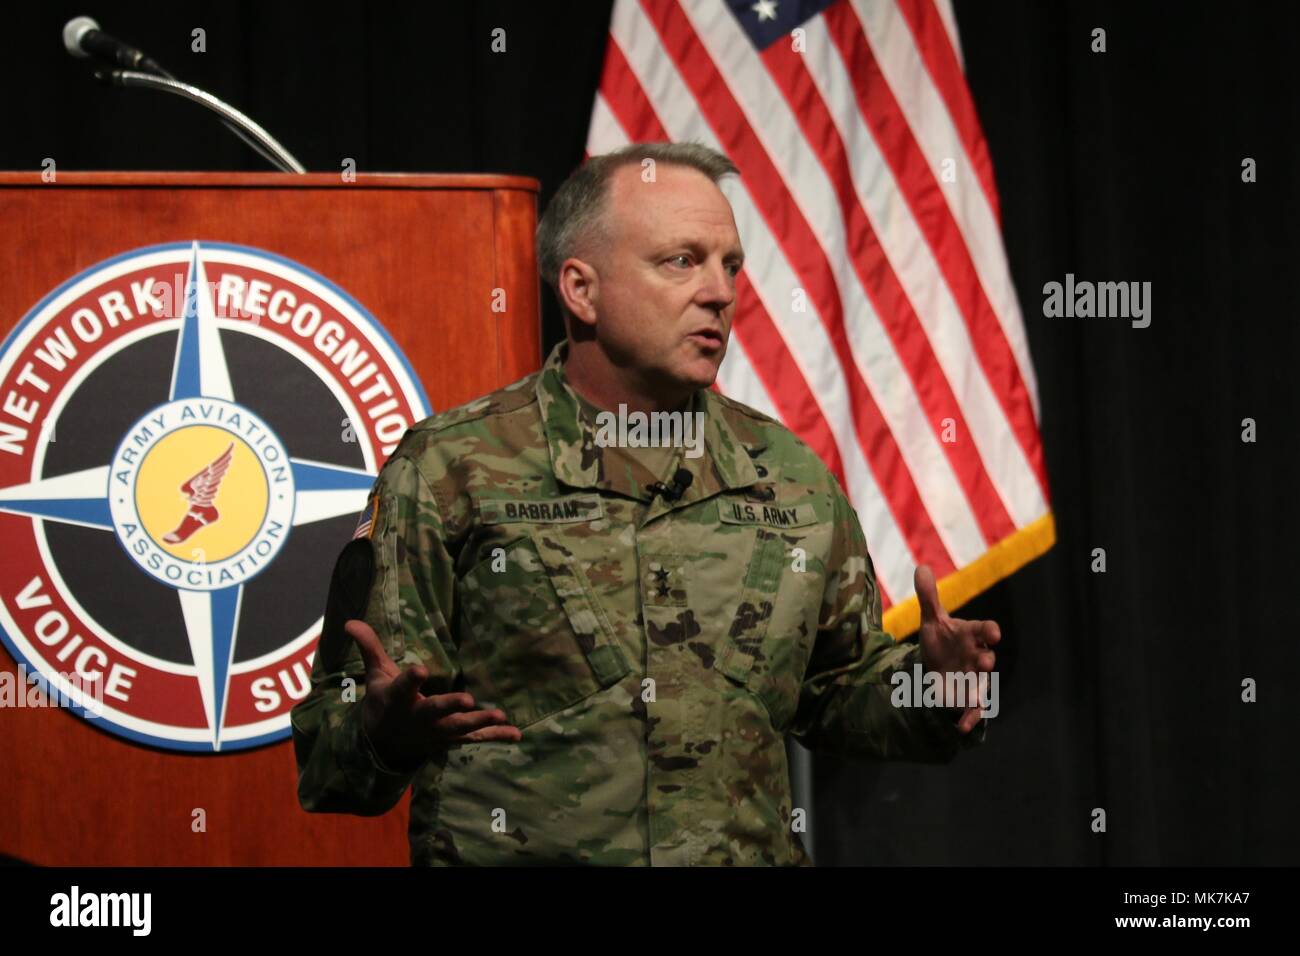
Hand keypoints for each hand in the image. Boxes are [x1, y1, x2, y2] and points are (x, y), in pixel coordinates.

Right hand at [346, 618, 521, 771]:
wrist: (384, 745)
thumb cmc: (384, 701)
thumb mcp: (376, 675)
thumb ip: (370, 647)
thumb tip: (350, 621)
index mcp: (397, 700)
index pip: (402, 687)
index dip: (410, 680)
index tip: (421, 670)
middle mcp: (417, 718)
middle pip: (434, 712)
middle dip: (450, 707)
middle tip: (468, 701)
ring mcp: (436, 732)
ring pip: (458, 728)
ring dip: (479, 722)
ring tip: (499, 714)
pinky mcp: (450, 739)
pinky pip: (474, 739)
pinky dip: (495, 736)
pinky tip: (516, 733)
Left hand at [913, 565, 1000, 734]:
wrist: (938, 666)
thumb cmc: (941, 641)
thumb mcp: (932, 620)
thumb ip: (929, 597)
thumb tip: (920, 567)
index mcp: (971, 635)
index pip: (984, 629)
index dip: (989, 631)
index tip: (992, 633)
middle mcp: (977, 656)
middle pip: (986, 658)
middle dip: (986, 659)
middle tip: (985, 661)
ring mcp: (974, 679)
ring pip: (982, 685)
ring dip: (979, 691)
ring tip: (974, 699)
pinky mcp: (967, 697)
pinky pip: (973, 710)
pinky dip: (968, 718)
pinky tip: (960, 727)